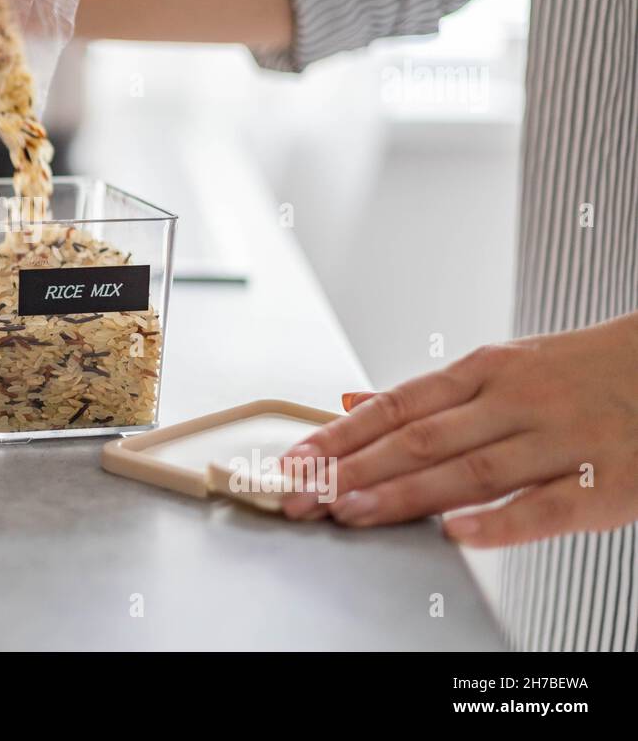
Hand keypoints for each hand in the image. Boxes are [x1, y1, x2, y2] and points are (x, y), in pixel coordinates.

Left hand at [281, 313, 637, 546]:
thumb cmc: (583, 372)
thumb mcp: (504, 365)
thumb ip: (431, 395)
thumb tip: (352, 403)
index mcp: (486, 370)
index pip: (396, 405)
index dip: (340, 435)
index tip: (295, 461)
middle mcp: (515, 401)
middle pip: (419, 438)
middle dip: (352, 469)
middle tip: (303, 495)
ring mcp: (559, 440)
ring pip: (469, 470)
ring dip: (402, 494)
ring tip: (349, 512)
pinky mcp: (604, 482)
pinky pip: (545, 506)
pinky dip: (498, 522)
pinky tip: (454, 534)